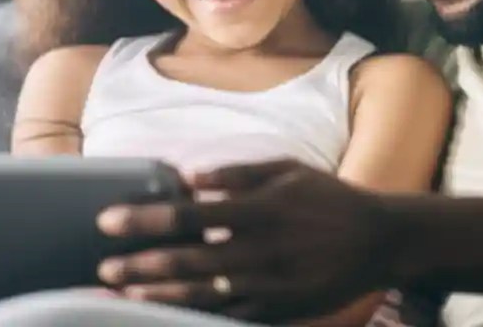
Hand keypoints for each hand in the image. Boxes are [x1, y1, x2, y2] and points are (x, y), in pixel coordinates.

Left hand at [95, 160, 392, 323]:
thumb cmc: (327, 198)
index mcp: (259, 209)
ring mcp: (268, 286)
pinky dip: (193, 313)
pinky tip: (164, 313)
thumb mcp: (287, 171)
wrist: (379, 240)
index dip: (145, 219)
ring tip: (122, 294)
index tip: (108, 221)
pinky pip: (226, 316)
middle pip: (187, 260)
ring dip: (157, 295)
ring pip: (202, 294)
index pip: (188, 214)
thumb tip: (188, 176)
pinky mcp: (277, 310)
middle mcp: (260, 250)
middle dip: (139, 265)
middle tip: (103, 268)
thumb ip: (237, 173)